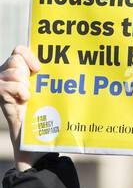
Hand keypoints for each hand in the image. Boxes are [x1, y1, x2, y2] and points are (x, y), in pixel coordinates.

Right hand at [0, 46, 39, 165]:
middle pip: (15, 58)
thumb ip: (49, 75)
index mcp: (20, 71)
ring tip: (28, 97)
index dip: (29, 55)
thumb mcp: (48, 90)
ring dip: (24, 83)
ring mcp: (2, 84)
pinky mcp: (0, 94)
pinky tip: (25, 100)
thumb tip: (71, 59)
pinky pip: (10, 84)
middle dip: (26, 71)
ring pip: (13, 70)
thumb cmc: (46, 112)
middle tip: (32, 88)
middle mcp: (8, 75)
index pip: (19, 50)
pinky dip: (20, 91)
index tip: (39, 69)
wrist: (36, 136)